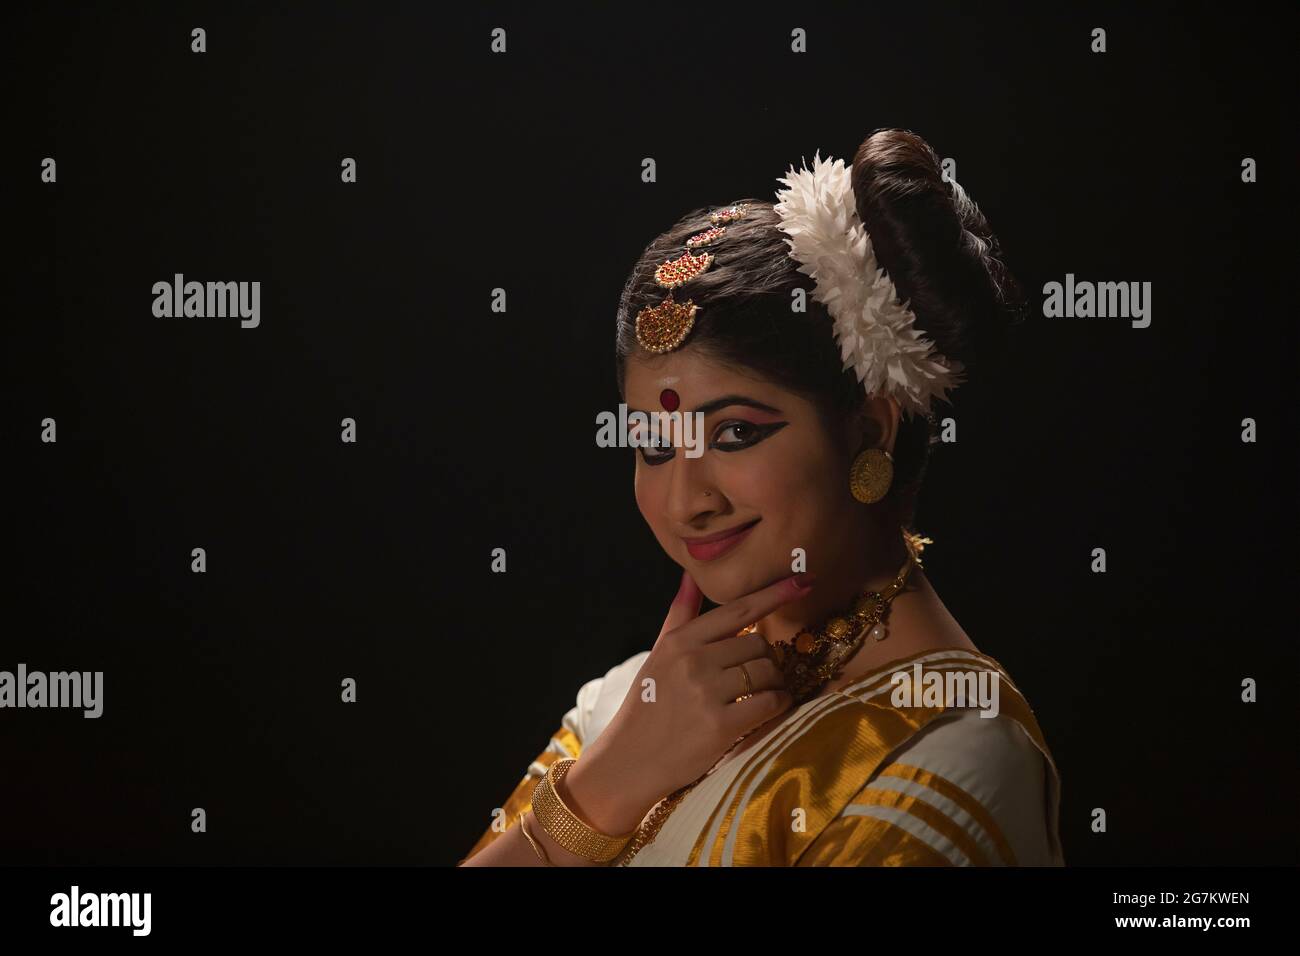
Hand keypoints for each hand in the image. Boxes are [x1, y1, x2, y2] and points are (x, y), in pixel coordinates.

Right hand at [573, 569, 814, 818]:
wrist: (631, 759)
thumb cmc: (649, 704)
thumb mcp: (658, 655)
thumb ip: (679, 614)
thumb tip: (689, 576)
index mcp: (680, 641)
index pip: (737, 610)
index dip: (774, 594)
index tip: (803, 581)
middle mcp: (693, 661)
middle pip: (758, 644)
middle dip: (766, 659)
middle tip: (757, 676)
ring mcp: (706, 693)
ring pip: (768, 672)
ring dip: (775, 683)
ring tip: (762, 695)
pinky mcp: (720, 725)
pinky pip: (770, 703)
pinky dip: (779, 704)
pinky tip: (770, 709)